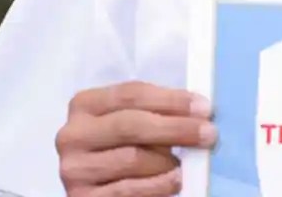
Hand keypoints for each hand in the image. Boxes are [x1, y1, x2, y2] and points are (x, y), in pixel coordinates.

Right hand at [56, 81, 216, 196]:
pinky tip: (176, 180)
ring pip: (132, 159)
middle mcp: (72, 135)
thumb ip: (152, 111)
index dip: (170, 99)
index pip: (131, 94)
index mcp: (84, 104)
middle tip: (208, 133)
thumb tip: (197, 110)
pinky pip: (128, 190)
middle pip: (130, 125)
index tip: (204, 107)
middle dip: (175, 128)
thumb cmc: (122, 145)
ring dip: (168, 160)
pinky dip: (158, 185)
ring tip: (186, 162)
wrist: (101, 186)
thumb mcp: (129, 120)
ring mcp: (74, 169)